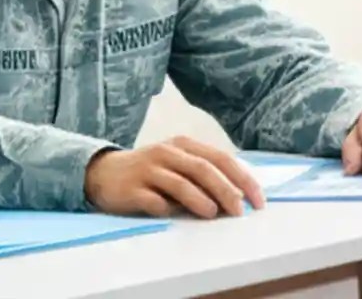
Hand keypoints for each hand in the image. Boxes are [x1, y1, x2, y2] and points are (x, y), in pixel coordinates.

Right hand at [84, 135, 265, 218]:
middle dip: (226, 190)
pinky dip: (166, 208)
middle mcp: (168, 153)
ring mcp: (148, 170)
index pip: (222, 159)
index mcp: (185, 145)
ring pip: (179, 183)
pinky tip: (173, 215)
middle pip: (204, 169)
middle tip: (239, 211)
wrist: (103, 172)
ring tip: (213, 214)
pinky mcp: (131, 189)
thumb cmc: (152, 171)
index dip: (243, 179)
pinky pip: (152, 200)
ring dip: (199, 199)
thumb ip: (205, 174)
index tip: (258, 201)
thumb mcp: (179, 163)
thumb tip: (238, 196)